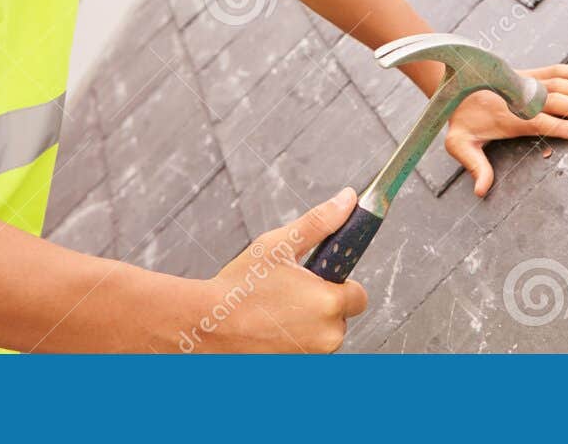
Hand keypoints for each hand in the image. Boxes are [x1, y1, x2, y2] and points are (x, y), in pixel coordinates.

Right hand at [192, 188, 368, 352]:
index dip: (340, 283)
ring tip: (277, 308)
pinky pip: (307, 348)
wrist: (208, 324)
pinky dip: (294, 338)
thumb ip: (320, 222)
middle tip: (291, 290)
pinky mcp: (295, 368)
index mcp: (329, 303)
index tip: (317, 277)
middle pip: (342, 315)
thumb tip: (348, 199)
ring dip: (310, 321)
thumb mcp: (279, 244)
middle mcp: (327, 336)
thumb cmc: (241, 285)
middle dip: (323, 302)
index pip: (359, 295)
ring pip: (325, 333)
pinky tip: (272, 326)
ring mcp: (311, 356)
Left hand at [445, 63, 567, 196]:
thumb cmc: (459, 119)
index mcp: (507, 116)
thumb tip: (481, 191)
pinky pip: (555, 70)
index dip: (560, 125)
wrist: (451, 83)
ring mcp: (525, 81)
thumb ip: (474, 166)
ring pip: (559, 83)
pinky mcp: (528, 73)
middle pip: (555, 101)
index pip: (538, 122)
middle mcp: (519, 96)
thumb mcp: (459, 144)